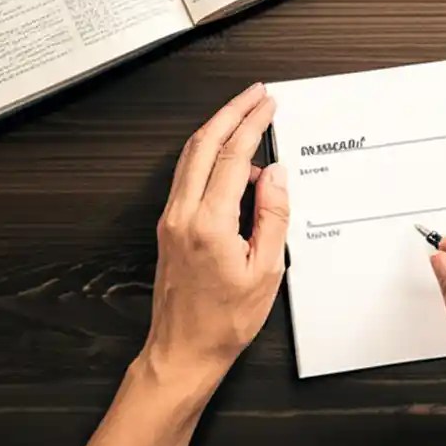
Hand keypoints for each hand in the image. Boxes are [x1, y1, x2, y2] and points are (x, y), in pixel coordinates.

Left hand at [141, 82, 289, 383]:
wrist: (184, 350)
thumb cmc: (223, 321)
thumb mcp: (265, 270)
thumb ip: (272, 216)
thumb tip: (276, 175)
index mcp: (209, 223)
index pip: (234, 157)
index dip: (252, 124)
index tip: (267, 105)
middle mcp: (182, 215)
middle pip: (204, 144)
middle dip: (231, 112)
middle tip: (255, 94)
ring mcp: (171, 219)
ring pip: (189, 156)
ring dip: (216, 128)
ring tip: (241, 113)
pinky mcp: (168, 227)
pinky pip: (186, 176)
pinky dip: (207, 153)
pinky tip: (225, 154)